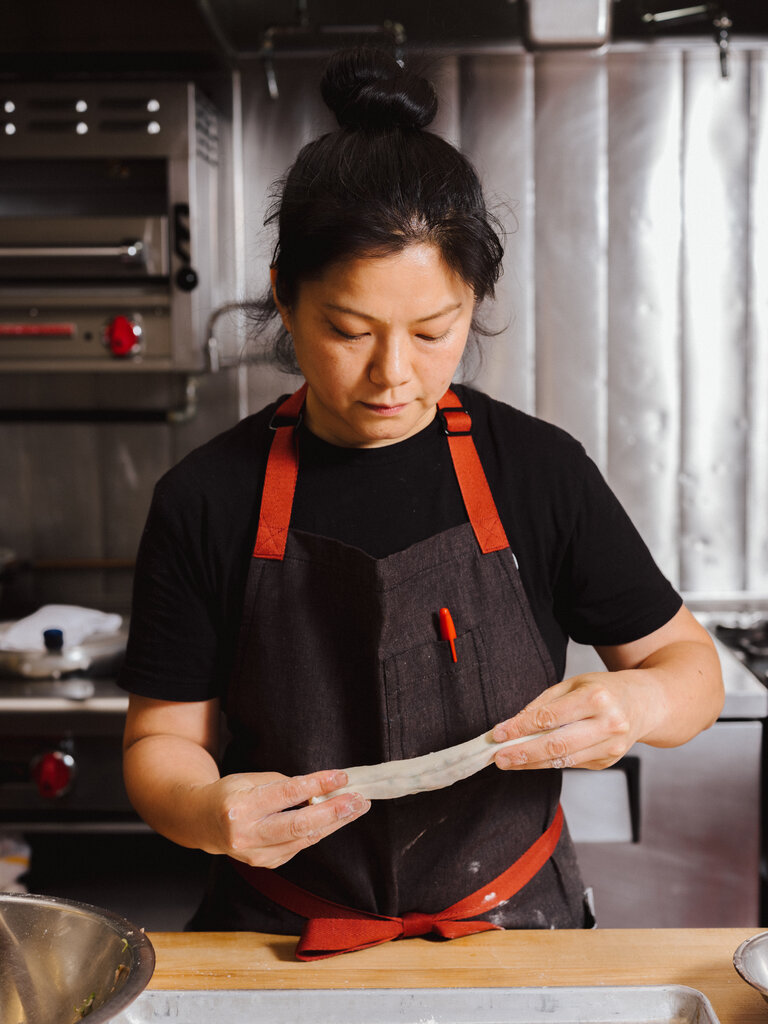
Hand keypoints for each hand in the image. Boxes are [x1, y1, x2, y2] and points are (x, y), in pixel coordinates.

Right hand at [196, 769, 369, 868]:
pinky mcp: (266, 864)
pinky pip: (299, 845)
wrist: (203, 823)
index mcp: (241, 807)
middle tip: (358, 800)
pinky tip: (334, 819)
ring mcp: (256, 855)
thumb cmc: (230, 794)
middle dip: (333, 812)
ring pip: (304, 838)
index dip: (317, 785)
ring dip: (334, 822)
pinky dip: (319, 831)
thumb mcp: (251, 780)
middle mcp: (247, 835)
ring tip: (356, 806)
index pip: (287, 795)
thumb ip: (284, 785)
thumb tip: (321, 788)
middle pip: (299, 825)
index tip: (341, 777)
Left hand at [490, 670, 657, 771]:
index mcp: (596, 697)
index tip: (497, 734)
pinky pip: (572, 764)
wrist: (646, 703)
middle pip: (556, 744)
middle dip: (523, 753)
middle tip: (498, 758)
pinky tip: (532, 760)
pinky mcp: (609, 761)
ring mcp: (611, 746)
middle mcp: (607, 723)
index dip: (520, 728)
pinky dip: (549, 763)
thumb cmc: (604, 689)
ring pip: (563, 760)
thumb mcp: (574, 683)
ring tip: (509, 762)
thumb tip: (514, 724)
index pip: (550, 717)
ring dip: (532, 763)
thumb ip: (544, 703)